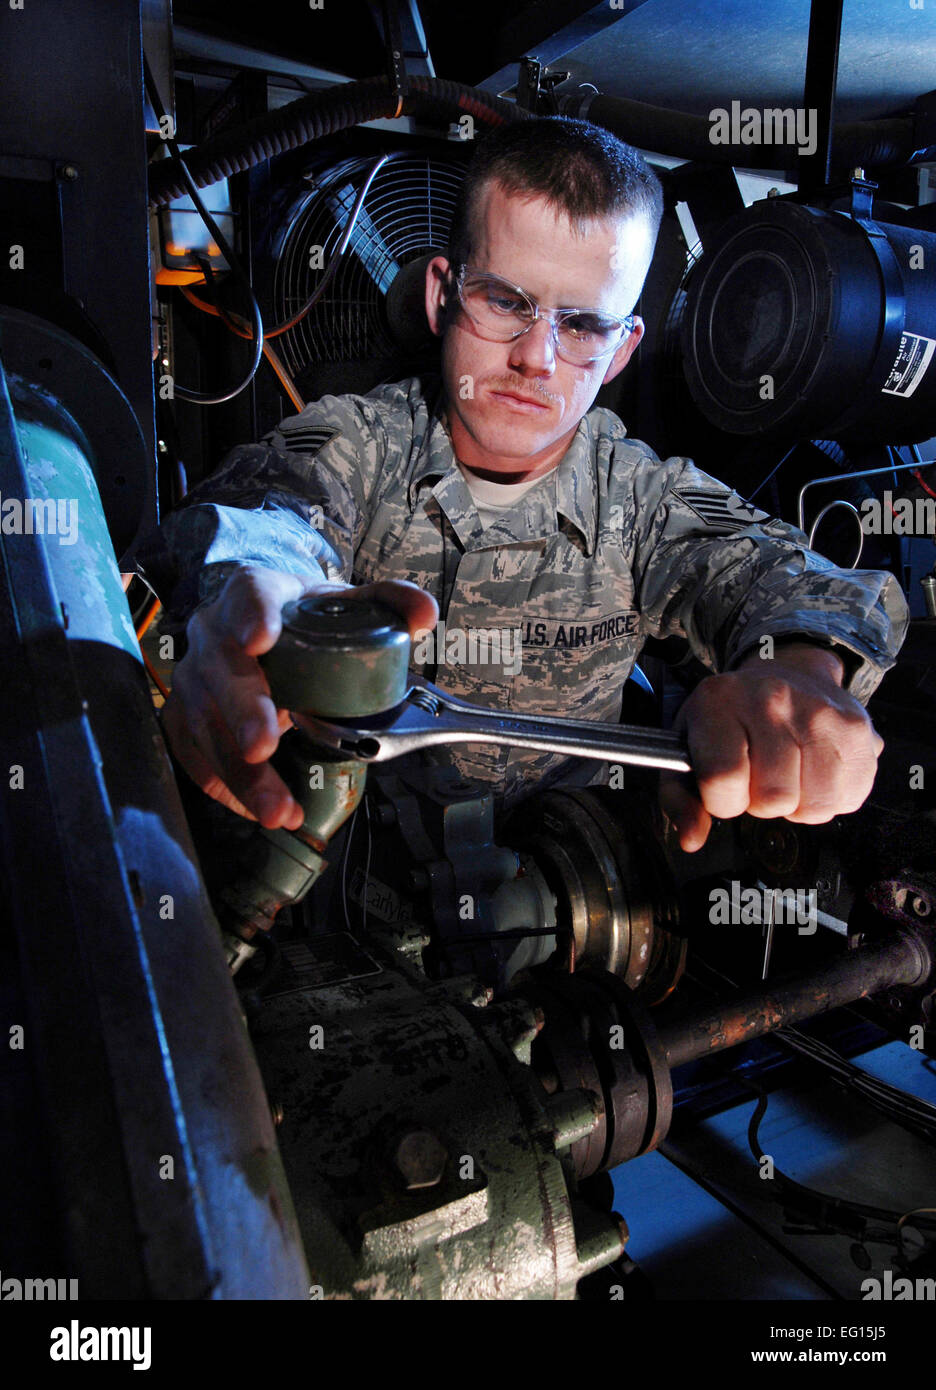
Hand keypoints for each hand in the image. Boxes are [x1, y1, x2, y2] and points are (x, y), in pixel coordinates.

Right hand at [161, 565, 437, 827]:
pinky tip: (257, 810)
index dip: (254, 615)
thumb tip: (424, 615)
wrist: (256, 626)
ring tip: (277, 809)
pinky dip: (224, 787)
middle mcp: (214, 632)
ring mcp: (194, 676)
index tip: (261, 639)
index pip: (250, 595)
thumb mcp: (343, 602)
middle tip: (263, 747)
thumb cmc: (302, 620)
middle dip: (242, 711)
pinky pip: (193, 754)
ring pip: (203, 723)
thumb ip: (387, 603)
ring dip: (239, 772)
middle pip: (221, 670)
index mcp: (254, 593)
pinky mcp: (185, 714)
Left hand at [659, 643, 883, 851]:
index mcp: (720, 702)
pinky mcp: (858, 730)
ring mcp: (821, 713)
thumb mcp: (689, 746)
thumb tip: (692, 839)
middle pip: (773, 799)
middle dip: (762, 803)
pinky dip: (831, 798)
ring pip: (815, 806)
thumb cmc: (733, 717)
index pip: (723, 780)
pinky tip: (815, 773)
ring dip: (799, 804)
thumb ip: (680, 798)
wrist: (789, 673)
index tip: (725, 788)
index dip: (723, 801)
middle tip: (760, 777)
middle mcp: (773, 701)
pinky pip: (849, 798)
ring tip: (789, 776)